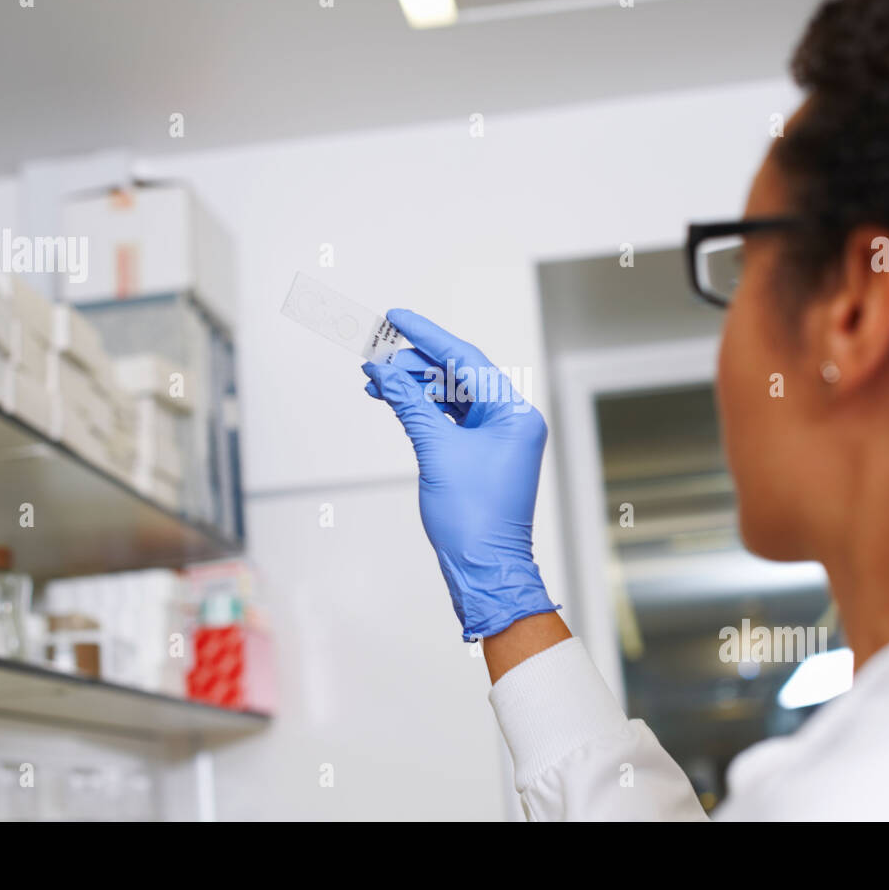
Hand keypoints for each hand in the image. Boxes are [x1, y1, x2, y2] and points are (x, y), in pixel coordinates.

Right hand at [362, 309, 559, 640]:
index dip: (427, 336)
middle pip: (458, 375)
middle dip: (414, 364)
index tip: (396, 317)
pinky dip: (423, 410)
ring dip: (414, 386)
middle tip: (375, 357)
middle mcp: (511, 420)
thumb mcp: (435, 452)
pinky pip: (451, 419)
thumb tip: (383, 372)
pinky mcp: (482, 455)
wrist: (485, 572)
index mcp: (514, 414)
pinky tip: (394, 401)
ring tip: (375, 380)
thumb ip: (410, 404)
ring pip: (452, 397)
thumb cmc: (472, 520)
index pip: (466, 359)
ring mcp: (498, 438)